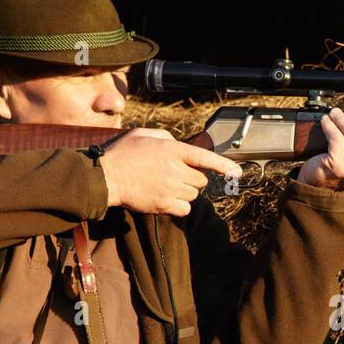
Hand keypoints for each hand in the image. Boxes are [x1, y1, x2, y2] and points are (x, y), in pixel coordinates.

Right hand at [100, 127, 242, 216]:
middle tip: (176, 176)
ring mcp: (171, 189)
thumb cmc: (123, 154)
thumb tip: (178, 144)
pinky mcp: (164, 205)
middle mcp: (175, 169)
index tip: (237, 172)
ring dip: (186, 192)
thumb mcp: (144, 134)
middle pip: (201, 180)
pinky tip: (167, 199)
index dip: (223, 165)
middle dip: (194, 179)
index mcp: (172, 150)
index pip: (205, 158)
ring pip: (194, 195)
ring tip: (166, 186)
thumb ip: (166, 137)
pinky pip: (185, 209)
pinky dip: (180, 206)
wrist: (106, 177)